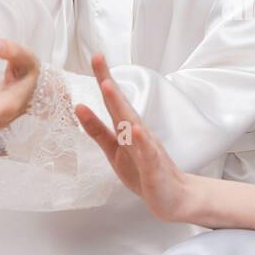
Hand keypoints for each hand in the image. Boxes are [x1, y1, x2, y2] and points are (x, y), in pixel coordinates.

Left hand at [74, 53, 195, 223]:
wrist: (176, 198)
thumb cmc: (144, 172)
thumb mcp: (114, 150)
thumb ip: (98, 130)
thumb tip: (78, 107)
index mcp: (127, 129)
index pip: (113, 101)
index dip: (103, 79)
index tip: (95, 56)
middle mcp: (138, 133)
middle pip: (121, 104)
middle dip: (108, 82)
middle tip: (98, 59)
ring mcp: (147, 149)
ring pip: (132, 124)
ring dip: (119, 105)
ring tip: (107, 86)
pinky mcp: (154, 168)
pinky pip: (147, 153)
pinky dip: (141, 141)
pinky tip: (135, 130)